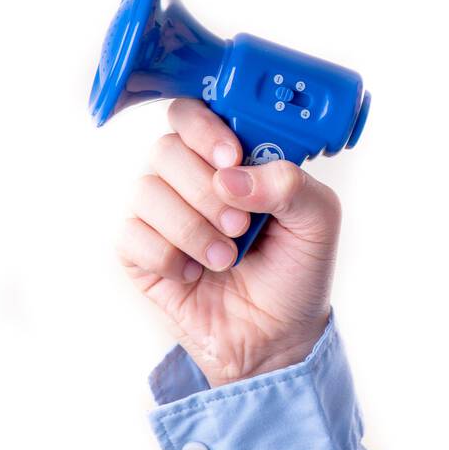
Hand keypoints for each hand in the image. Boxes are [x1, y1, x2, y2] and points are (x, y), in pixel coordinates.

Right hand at [116, 98, 342, 387]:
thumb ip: (289, 184)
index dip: (205, 127)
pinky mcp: (138, 252)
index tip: (231, 156)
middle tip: (240, 225)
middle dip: (205, 189)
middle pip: (166, 148)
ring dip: (192, 228)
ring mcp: (160, 213)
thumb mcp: (318, 221)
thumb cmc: (296, 270)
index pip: (195, 113)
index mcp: (231, 158)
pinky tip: (194, 273)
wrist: (277, 336)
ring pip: (146, 191)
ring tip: (227, 258)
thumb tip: (232, 175)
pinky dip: (168, 257)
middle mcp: (189, 177)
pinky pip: (130, 235)